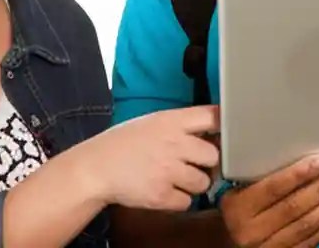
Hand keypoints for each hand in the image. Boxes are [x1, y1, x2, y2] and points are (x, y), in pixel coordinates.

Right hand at [88, 105, 220, 210]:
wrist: (95, 167)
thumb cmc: (123, 143)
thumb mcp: (152, 122)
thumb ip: (180, 125)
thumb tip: (213, 129)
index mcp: (171, 122)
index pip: (212, 117)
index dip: (222, 126)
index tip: (224, 133)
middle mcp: (173, 145)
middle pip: (214, 155)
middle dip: (207, 162)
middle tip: (195, 164)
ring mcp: (168, 171)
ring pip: (204, 182)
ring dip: (195, 183)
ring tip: (178, 179)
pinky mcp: (161, 196)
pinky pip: (187, 202)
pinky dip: (179, 200)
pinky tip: (167, 191)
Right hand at [220, 154, 318, 246]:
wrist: (226, 245)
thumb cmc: (237, 210)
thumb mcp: (236, 192)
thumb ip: (257, 176)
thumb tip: (297, 150)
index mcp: (238, 209)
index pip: (272, 189)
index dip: (298, 174)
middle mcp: (251, 232)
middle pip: (293, 207)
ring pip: (305, 226)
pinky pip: (310, 242)